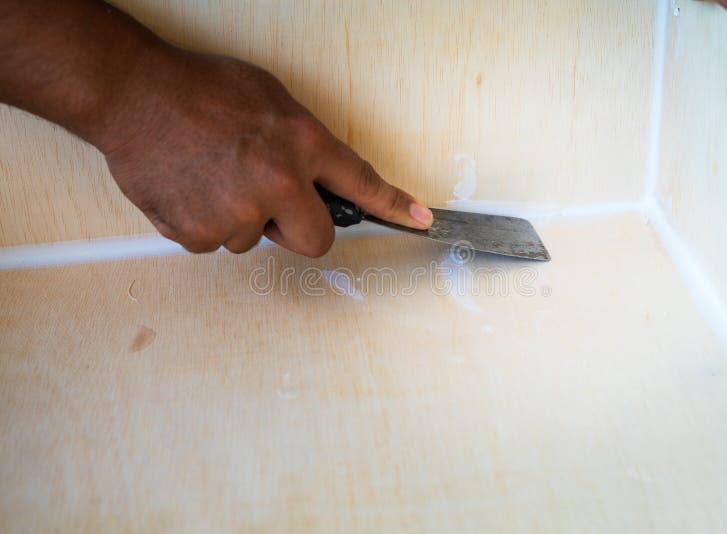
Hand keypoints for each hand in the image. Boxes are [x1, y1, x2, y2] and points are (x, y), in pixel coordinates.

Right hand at [101, 50, 432, 255]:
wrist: (133, 95)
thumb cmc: (198, 90)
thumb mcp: (270, 100)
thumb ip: (301, 143)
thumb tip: (317, 177)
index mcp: (301, 144)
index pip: (362, 184)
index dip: (394, 207)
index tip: (418, 220)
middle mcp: (277, 183)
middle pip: (314, 240)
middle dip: (296, 227)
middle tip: (269, 200)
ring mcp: (238, 213)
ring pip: (254, 241)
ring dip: (241, 218)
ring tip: (213, 176)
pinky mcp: (200, 233)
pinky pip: (215, 243)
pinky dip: (204, 223)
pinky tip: (191, 189)